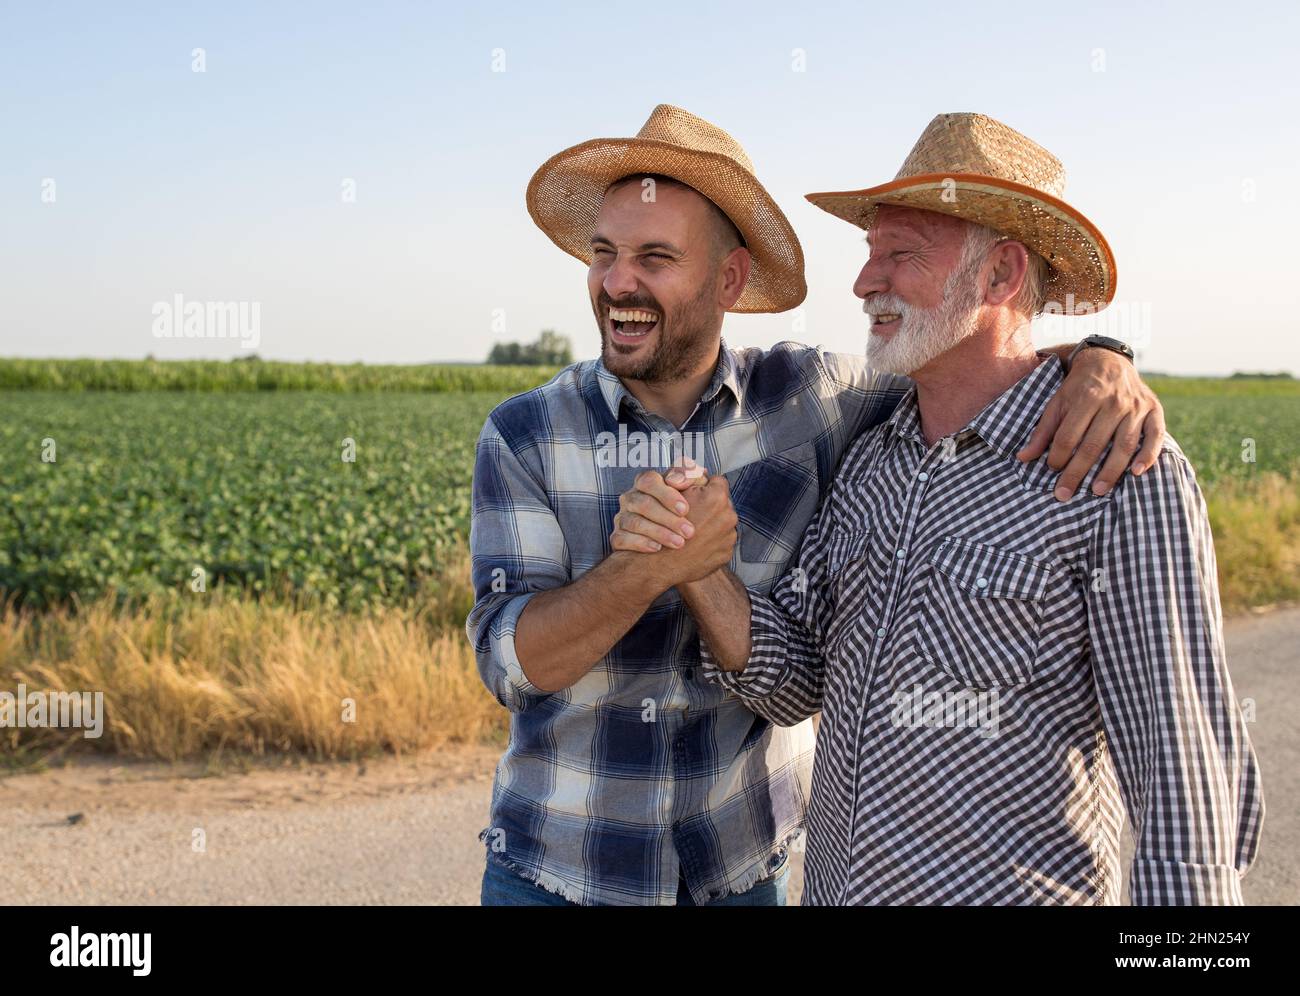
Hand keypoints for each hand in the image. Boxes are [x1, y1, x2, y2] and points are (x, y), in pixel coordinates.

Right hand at [610, 458, 706, 552]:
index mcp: (646, 482)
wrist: (678, 537)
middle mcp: (631, 498)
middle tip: (688, 532)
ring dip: (658, 532)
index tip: (685, 510)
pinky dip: (639, 543)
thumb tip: (675, 480)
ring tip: (678, 543)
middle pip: (643, 503)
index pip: (649, 481)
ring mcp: (622, 517)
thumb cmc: (685, 508)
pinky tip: (657, 548)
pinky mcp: (617, 537)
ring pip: (634, 522)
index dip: (666, 495)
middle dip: (667, 518)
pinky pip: (621, 539)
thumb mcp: (693, 486)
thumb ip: (689, 474)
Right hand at [641, 475, 736, 586]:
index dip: (703, 485)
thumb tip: (701, 472)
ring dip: (711, 525)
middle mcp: (728, 515)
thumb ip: (688, 478)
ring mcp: (729, 537)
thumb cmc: (660, 524)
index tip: (694, 493)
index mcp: (716, 497)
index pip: (717, 481)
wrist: (659, 564)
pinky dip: (711, 542)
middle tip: (692, 513)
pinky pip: (721, 542)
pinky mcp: (726, 554)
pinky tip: (696, 544)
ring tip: (693, 531)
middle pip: (721, 503)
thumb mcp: (671, 493)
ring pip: (722, 523)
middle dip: (708, 506)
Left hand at [1018, 347, 1165, 500]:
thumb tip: (1022, 458)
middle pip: (1094, 444)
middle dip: (1077, 472)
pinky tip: (1137, 473)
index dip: (1058, 456)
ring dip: (1111, 470)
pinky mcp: (1154, 410)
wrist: (1108, 360)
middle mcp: (1113, 402)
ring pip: (1125, 444)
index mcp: (1086, 397)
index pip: (1069, 435)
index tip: (1051, 471)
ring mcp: (1136, 407)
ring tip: (1098, 491)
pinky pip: (1156, 435)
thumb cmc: (1078, 387)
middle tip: (1065, 494)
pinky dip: (1149, 454)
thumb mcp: (1057, 402)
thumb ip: (1043, 431)